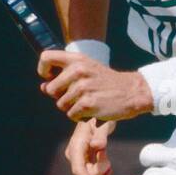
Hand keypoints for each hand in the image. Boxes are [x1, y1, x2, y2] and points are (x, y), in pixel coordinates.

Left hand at [38, 50, 152, 121]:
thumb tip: (43, 87)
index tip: (51, 78)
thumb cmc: (106, 82)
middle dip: (60, 96)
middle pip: (50, 89)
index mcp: (76, 59)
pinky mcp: (87, 103)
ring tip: (88, 101)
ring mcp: (82, 88)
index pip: (45, 58)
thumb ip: (63, 77)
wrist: (131, 91)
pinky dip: (80, 116)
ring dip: (72, 107)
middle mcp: (78, 70)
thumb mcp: (86, 71)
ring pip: (61, 105)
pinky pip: (71, 115)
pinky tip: (92, 109)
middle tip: (78, 95)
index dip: (43, 70)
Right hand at [65, 118, 114, 174]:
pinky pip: (94, 174)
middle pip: (88, 174)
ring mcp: (78, 159)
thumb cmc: (99, 118)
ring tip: (106, 156)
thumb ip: (101, 135)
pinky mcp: (84, 162)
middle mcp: (74, 155)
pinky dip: (103, 172)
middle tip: (105, 154)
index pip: (78, 169)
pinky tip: (108, 168)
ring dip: (103, 169)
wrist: (96, 116)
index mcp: (76, 147)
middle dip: (101, 169)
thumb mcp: (102, 124)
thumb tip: (97, 146)